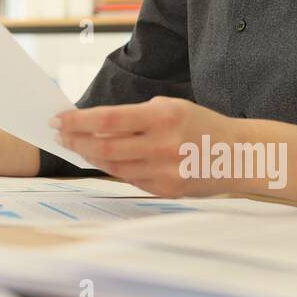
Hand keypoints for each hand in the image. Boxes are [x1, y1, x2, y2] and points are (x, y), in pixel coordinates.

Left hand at [51, 96, 246, 197]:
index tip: (57, 119)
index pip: (108, 120)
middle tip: (60, 134)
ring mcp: (165, 171)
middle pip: (104, 147)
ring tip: (76, 146)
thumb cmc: (199, 125)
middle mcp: (163, 145)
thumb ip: (134, 117)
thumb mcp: (171, 107)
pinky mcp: (167, 190)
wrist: (239, 154)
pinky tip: (102, 159)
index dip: (78, 121)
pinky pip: (130, 179)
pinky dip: (113, 168)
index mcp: (163, 117)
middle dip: (76, 140)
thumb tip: (91, 125)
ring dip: (89, 156)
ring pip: (113, 166)